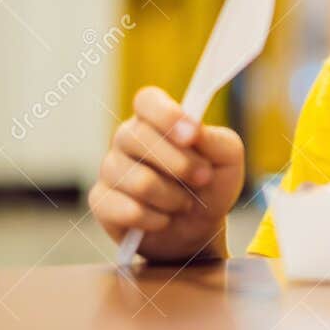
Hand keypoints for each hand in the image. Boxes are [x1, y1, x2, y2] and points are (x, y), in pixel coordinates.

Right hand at [89, 86, 245, 262]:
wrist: (198, 228)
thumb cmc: (209, 185)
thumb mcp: (227, 159)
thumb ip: (215, 139)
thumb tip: (194, 130)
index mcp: (156, 119)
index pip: (147, 100)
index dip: (167, 115)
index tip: (192, 135)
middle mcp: (127, 138)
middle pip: (140, 138)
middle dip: (182, 165)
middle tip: (203, 178)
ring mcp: (110, 169)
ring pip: (140, 181)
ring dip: (174, 198)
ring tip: (184, 203)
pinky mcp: (102, 202)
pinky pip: (128, 211)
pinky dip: (157, 220)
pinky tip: (163, 220)